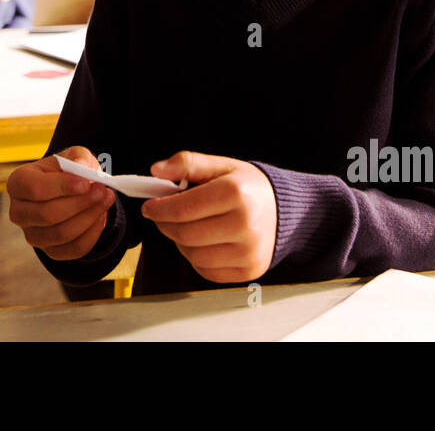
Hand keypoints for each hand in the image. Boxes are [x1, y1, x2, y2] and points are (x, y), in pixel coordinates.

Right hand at [7, 147, 115, 260]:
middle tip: (102, 190)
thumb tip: (81, 167)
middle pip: (47, 214)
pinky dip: (92, 233)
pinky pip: (74, 249)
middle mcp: (19, 212)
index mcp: (18, 182)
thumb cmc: (68, 171)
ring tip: (106, 199)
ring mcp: (32, 234)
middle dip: (80, 203)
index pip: (35, 188)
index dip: (62, 187)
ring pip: (62, 234)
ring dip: (89, 217)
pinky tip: (101, 216)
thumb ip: (78, 157)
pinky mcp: (50, 250)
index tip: (86, 183)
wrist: (71, 191)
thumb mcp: (73, 156)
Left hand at [140, 152, 276, 283]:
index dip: (159, 209)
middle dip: (166, 225)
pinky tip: (203, 242)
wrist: (285, 210)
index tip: (149, 207)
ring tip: (188, 226)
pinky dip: (197, 258)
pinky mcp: (249, 270)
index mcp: (236, 193)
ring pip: (193, 256)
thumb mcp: (221, 166)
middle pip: (185, 234)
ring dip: (181, 242)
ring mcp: (248, 251)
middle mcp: (245, 225)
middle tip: (163, 216)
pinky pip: (207, 271)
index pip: (183, 208)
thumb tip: (157, 170)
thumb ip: (187, 163)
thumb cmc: (249, 187)